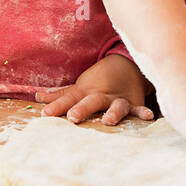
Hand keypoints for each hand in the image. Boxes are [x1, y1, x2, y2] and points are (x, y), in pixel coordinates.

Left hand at [36, 54, 154, 125]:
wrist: (125, 65)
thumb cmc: (97, 80)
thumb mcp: (78, 87)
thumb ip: (60, 95)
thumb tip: (36, 98)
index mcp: (85, 92)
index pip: (69, 99)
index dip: (57, 106)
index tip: (45, 114)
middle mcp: (101, 95)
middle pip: (91, 102)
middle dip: (83, 108)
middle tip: (73, 117)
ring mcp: (117, 99)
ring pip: (115, 105)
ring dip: (113, 112)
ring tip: (108, 121)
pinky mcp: (133, 103)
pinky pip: (138, 108)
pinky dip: (143, 112)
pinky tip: (148, 117)